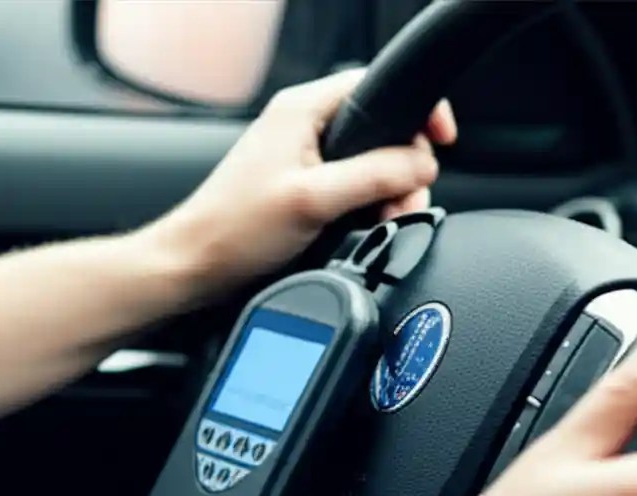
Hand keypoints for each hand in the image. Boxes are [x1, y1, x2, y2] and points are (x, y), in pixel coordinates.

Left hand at [142, 68, 456, 301]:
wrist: (196, 267)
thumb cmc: (233, 230)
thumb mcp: (314, 199)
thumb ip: (374, 176)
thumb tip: (423, 164)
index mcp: (303, 109)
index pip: (379, 86)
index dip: (418, 112)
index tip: (441, 140)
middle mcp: (305, 125)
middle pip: (384, 130)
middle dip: (405, 168)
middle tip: (402, 204)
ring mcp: (305, 157)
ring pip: (373, 162)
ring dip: (389, 193)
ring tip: (381, 223)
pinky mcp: (305, 187)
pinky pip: (355, 186)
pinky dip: (369, 206)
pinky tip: (363, 228)